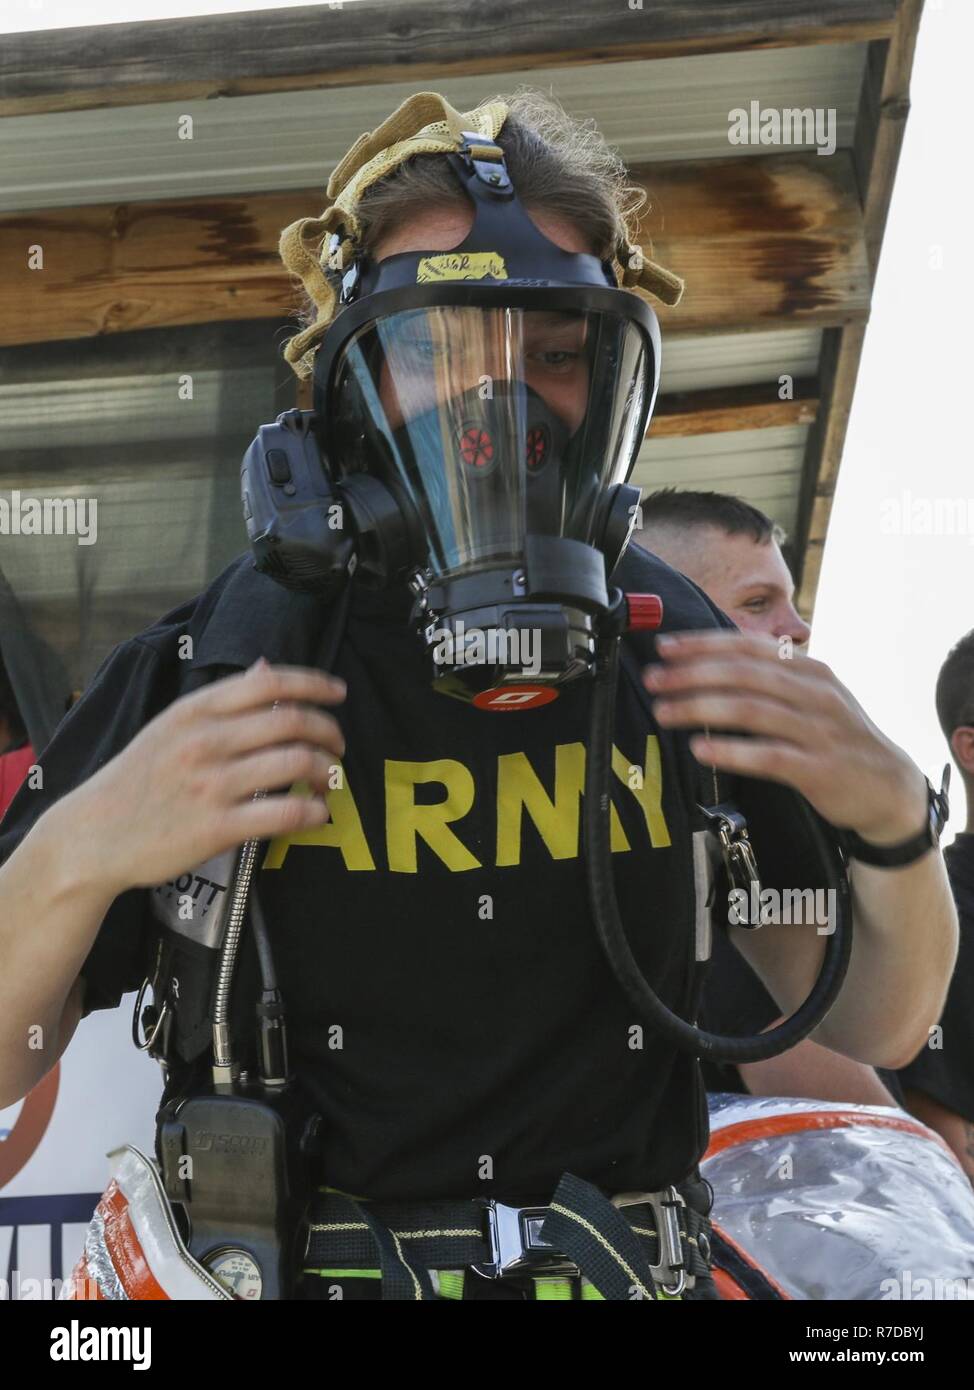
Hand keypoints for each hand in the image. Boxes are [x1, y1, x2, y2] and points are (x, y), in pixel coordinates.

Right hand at [67, 659, 346, 893]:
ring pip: (296, 762)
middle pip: (292, 721)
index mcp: (195, 711)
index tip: (338, 692)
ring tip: (328, 780)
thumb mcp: (171, 726)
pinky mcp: (218, 827)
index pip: (268, 682)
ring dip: (326, 770)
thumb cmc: (136, 780)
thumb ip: (220, 700)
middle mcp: (206, 741)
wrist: (93, 835)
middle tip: (337, 746)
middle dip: (328, 731)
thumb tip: (265, 667)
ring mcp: (213, 784)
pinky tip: (318, 814)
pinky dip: (313, 812)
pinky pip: (285, 813)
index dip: (313, 684)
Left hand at [643, 630, 927, 844]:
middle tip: (653, 679)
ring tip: (663, 711)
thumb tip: (712, 664)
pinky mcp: (818, 768)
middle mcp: (815, 693)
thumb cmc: (837, 739)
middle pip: (743, 674)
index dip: (703, 645)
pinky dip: (731, 750)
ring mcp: (818, 730)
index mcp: (809, 670)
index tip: (665, 646)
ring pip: (750, 709)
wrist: (890, 788)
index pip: (748, 647)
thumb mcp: (812, 698)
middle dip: (692, 673)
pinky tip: (700, 749)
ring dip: (700, 707)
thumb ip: (770, 680)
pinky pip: (768, 755)